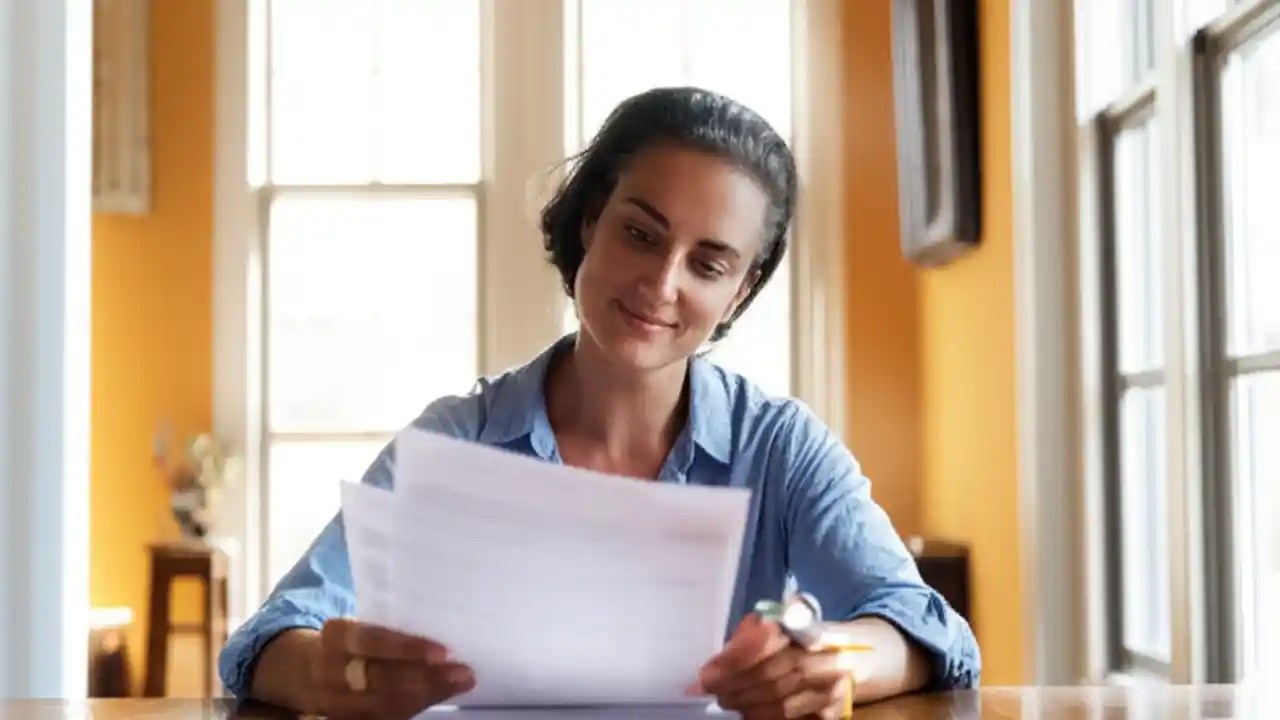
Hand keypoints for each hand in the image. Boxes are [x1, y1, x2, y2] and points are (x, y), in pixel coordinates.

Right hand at [310, 618, 474, 718]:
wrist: (309, 671)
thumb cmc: (352, 640)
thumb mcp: (359, 626)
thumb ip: (391, 629)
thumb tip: (446, 626)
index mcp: (336, 635)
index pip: (370, 640)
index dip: (406, 648)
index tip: (443, 651)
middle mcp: (330, 669)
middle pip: (379, 678)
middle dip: (424, 677)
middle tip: (462, 672)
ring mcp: (335, 701)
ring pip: (384, 704)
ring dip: (427, 695)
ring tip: (460, 683)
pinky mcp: (346, 719)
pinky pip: (384, 717)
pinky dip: (415, 706)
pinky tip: (441, 695)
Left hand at [692, 613, 853, 719]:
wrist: (851, 657)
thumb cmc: (805, 637)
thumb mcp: (783, 622)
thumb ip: (754, 633)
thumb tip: (722, 655)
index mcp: (811, 627)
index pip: (768, 642)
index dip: (735, 658)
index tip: (708, 670)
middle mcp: (826, 657)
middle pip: (772, 675)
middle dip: (733, 684)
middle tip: (707, 688)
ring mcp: (832, 687)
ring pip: (780, 701)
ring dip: (745, 703)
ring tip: (723, 700)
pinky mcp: (832, 709)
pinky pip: (790, 717)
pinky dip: (763, 716)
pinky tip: (745, 712)